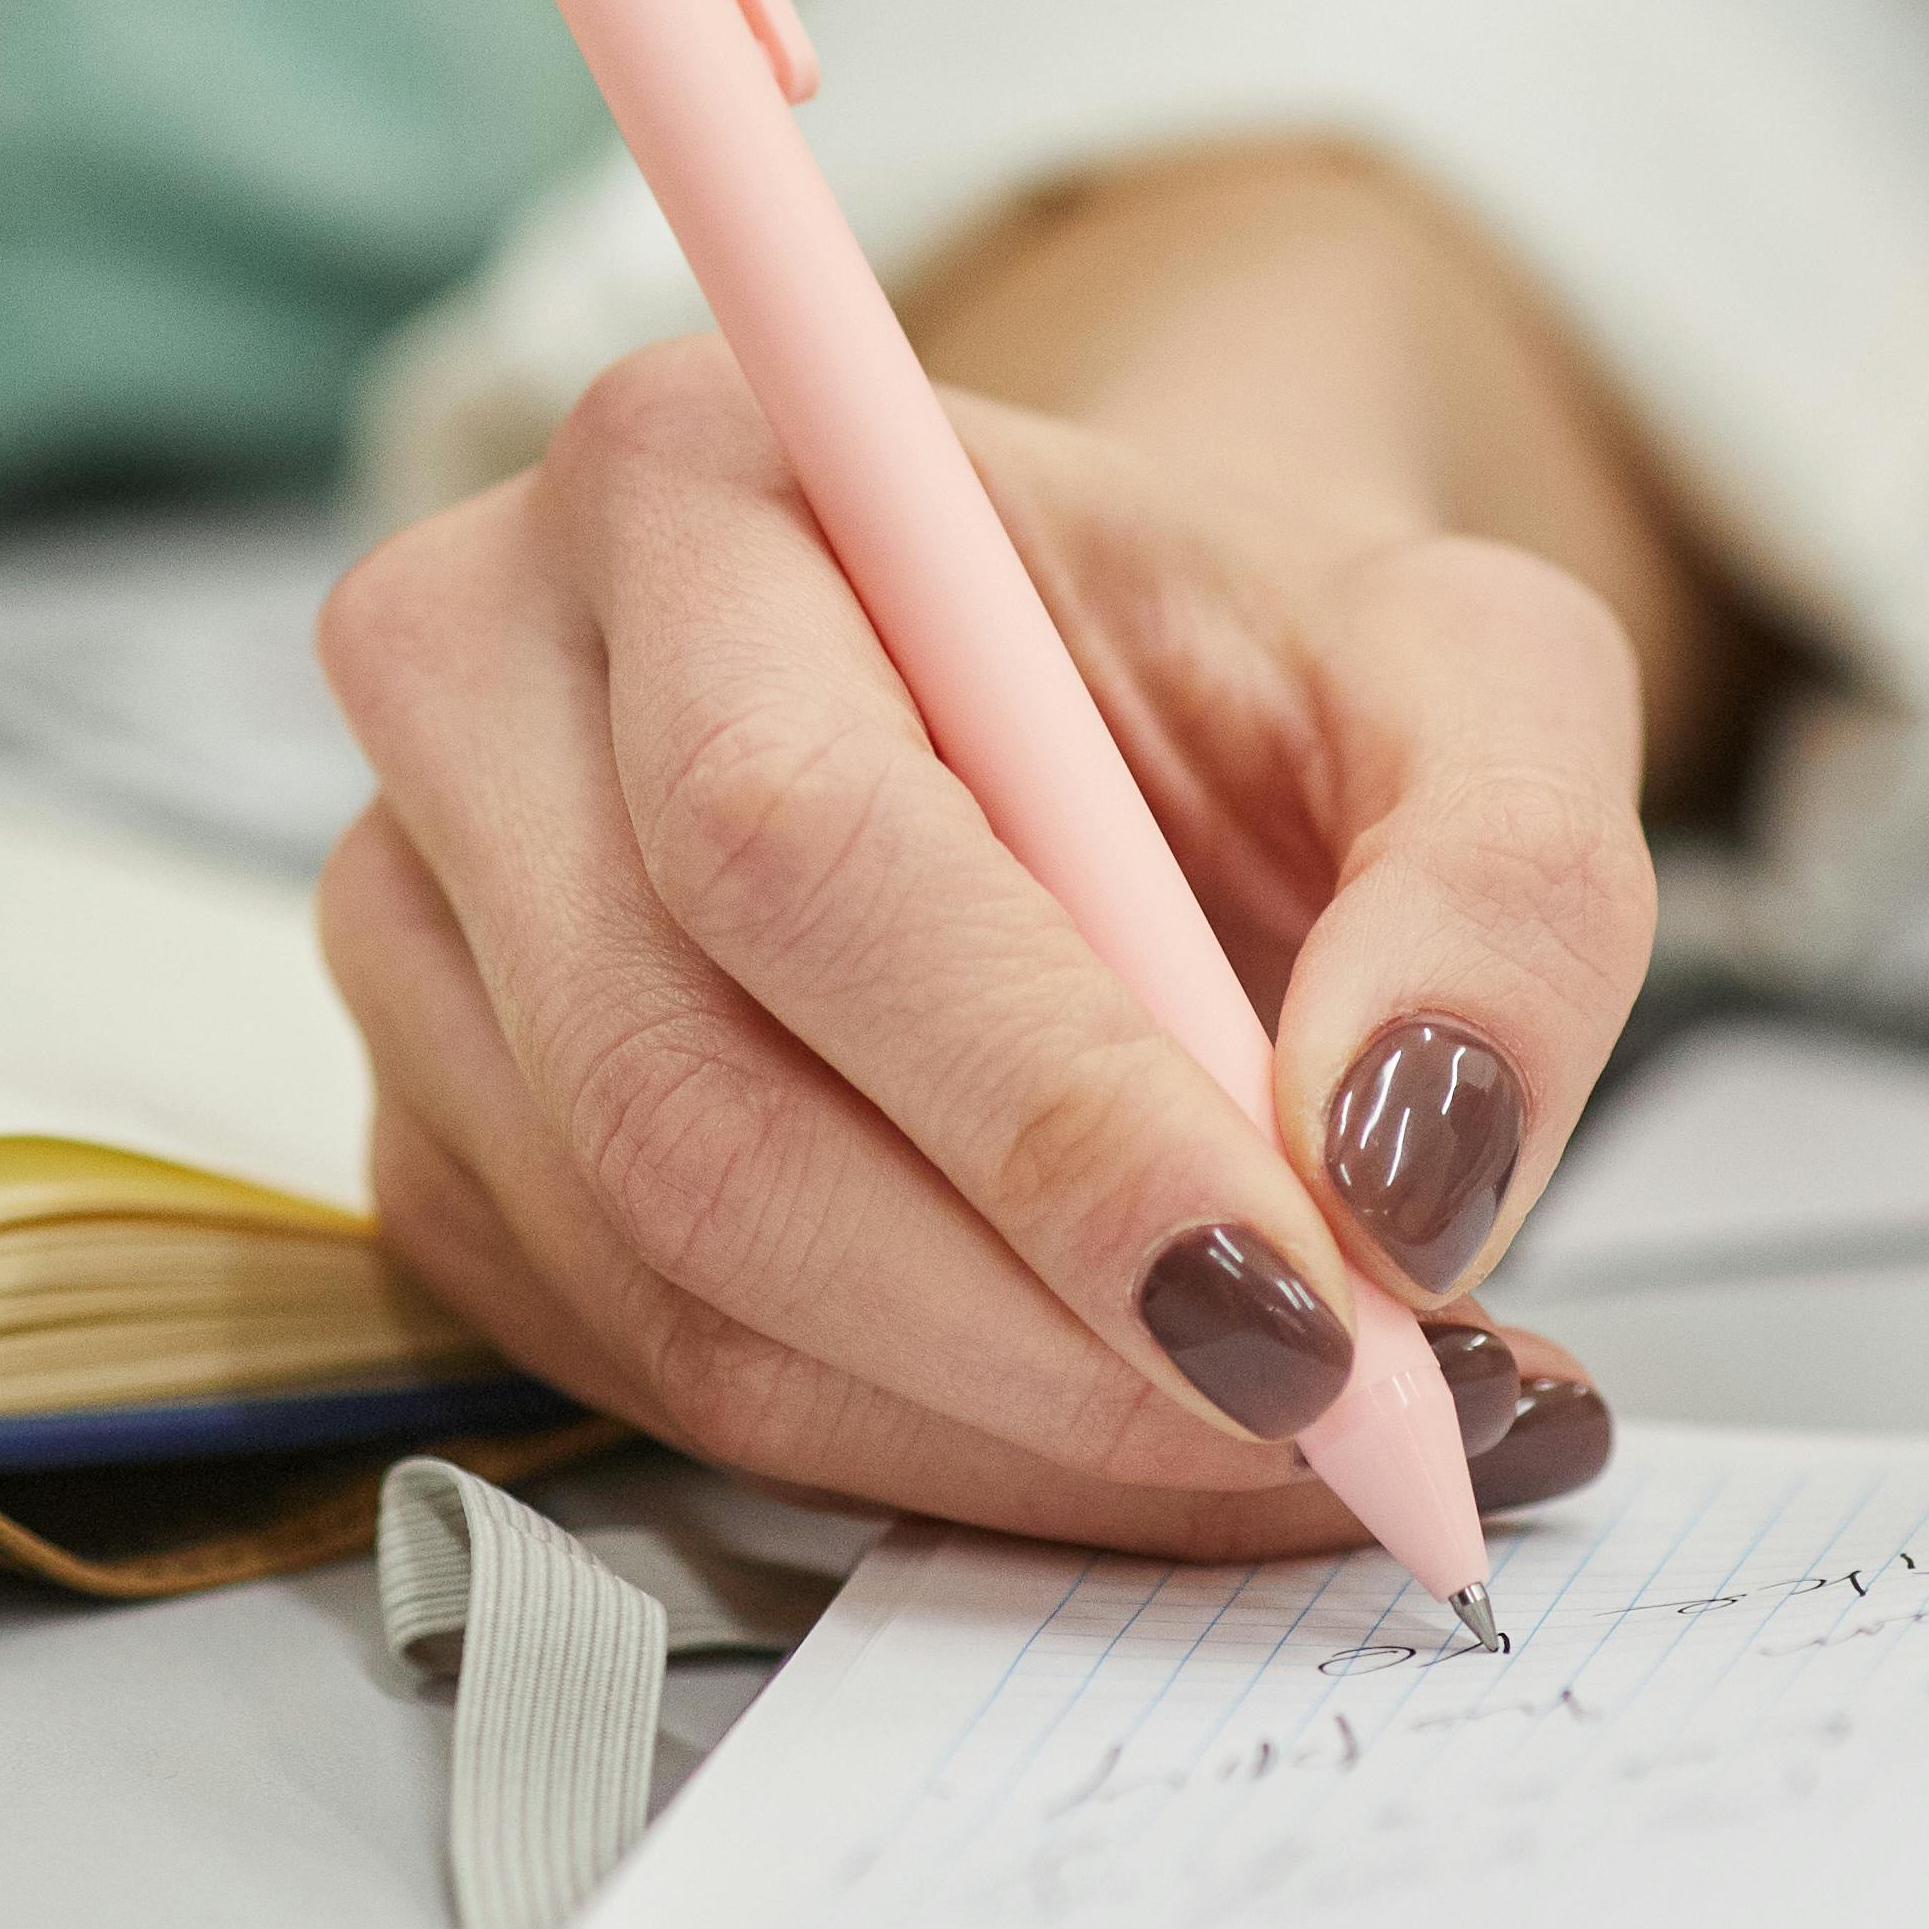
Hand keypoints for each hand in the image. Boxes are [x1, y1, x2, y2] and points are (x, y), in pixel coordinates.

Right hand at [317, 328, 1649, 1552]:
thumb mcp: (1481, 679)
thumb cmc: (1237, 661)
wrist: (1111, 713)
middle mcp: (480, 680)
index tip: (1300, 1306)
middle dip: (1046, 1327)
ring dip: (1012, 1425)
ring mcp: (422, 934)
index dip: (1041, 1112)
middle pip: (694, 1102)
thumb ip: (1505, 886)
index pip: (790, 838)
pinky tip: (1127, 1421)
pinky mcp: (448, 1148)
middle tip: (1335, 1419)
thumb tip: (1405, 1165)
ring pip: (672, 1286)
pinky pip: (651, 1382)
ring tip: (1298, 1424)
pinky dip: (931, 1455)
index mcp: (686, 474)